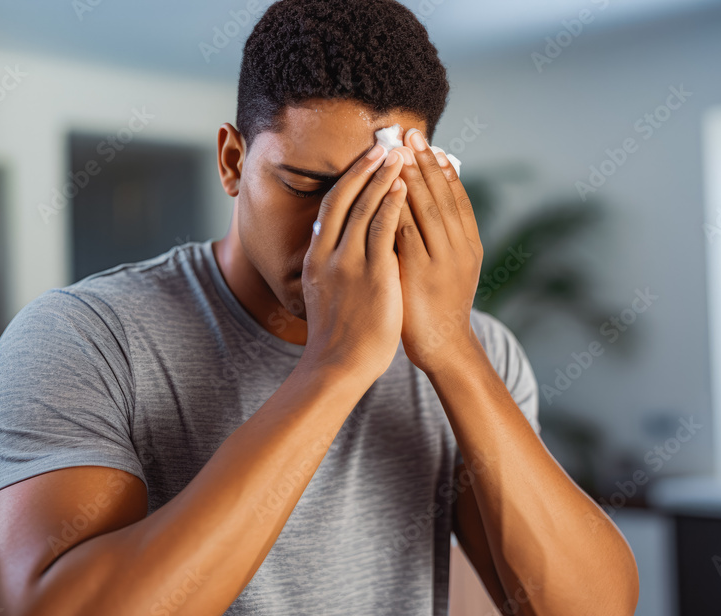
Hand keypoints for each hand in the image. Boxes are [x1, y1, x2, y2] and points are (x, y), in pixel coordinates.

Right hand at [299, 143, 408, 383]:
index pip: (331, 208)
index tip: (364, 162)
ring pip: (364, 208)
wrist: (337, 365)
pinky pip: (381, 230)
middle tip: (383, 146)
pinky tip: (404, 188)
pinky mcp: (370, 275)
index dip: (348, 181)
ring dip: (383, 178)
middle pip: (343, 199)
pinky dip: (392, 205)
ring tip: (400, 156)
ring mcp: (347, 263)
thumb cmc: (338, 337)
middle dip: (364, 169)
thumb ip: (333, 270)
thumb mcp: (325, 295)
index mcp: (316, 259)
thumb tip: (342, 253)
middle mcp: (327, 255)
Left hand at [394, 128, 483, 373]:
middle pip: (442, 196)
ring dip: (412, 176)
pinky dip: (399, 206)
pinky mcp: (422, 272)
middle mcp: (461, 249)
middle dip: (425, 162)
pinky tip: (387, 187)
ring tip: (399, 150)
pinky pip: (408, 231)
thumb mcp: (445, 270)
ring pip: (427, 209)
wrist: (442, 348)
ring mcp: (443, 260)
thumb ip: (437, 241)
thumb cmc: (436, 308)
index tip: (430, 144)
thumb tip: (420, 208)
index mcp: (470, 246)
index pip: (457, 198)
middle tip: (411, 134)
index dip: (443, 169)